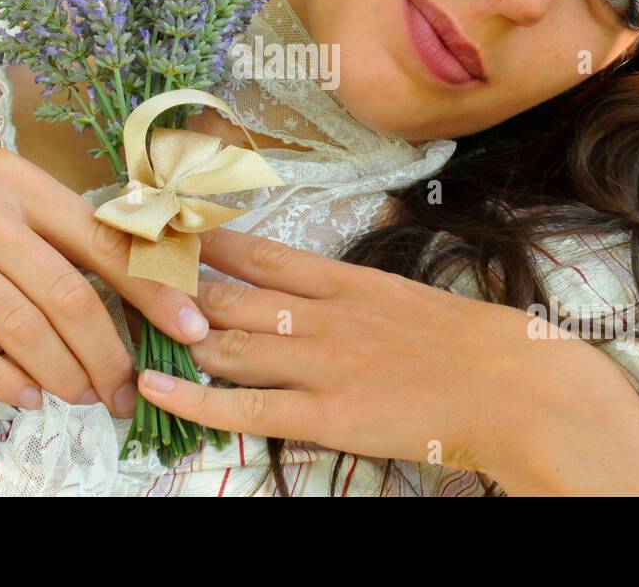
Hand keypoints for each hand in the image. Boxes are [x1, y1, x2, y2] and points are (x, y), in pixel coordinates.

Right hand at [0, 119, 210, 416]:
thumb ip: (35, 218)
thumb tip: (103, 277)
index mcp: (14, 177)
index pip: (103, 239)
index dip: (154, 289)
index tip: (190, 327)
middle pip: (69, 296)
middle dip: (110, 353)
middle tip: (125, 390)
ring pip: (22, 327)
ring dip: (62, 374)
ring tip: (79, 396)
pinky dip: (2, 379)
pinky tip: (23, 394)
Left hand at [133, 226, 638, 494]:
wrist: (515, 385)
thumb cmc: (469, 343)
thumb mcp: (408, 296)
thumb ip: (356, 291)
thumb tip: (319, 282)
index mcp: (345, 282)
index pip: (259, 253)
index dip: (205, 240)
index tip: (165, 223)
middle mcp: (321, 315)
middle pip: (228, 293)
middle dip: (172, 281)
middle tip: (123, 266)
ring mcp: (319, 364)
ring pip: (226, 343)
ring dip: (175, 333)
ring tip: (128, 320)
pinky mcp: (324, 415)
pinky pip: (244, 406)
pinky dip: (193, 396)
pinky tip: (156, 383)